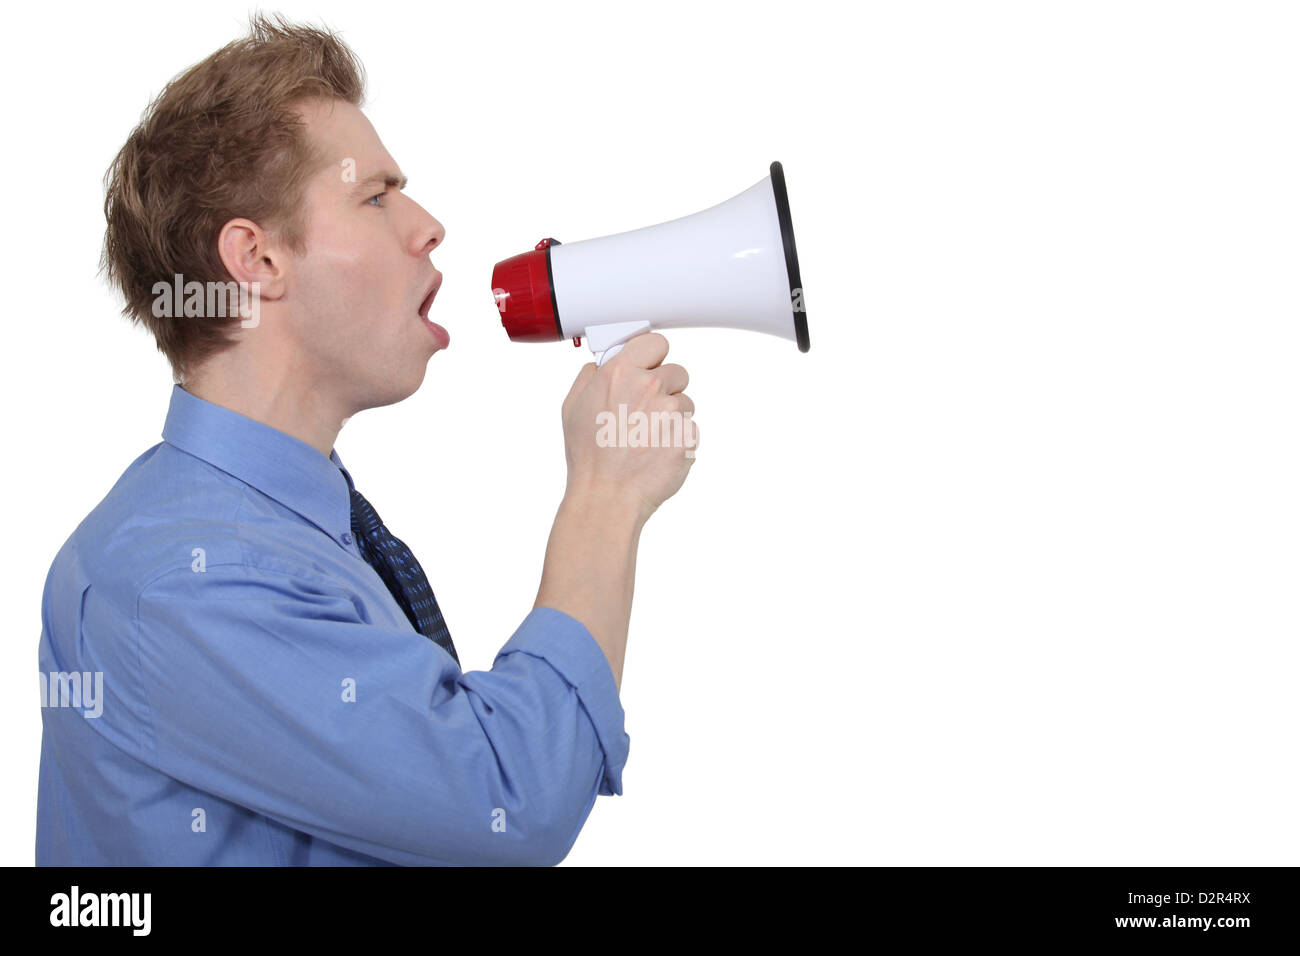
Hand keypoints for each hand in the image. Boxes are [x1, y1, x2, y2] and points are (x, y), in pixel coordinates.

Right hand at [559, 333, 698, 523]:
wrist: (608, 497)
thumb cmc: (588, 457)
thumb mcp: (572, 409)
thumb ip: (589, 378)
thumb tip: (600, 364)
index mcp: (619, 374)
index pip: (655, 342)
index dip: (653, 356)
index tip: (649, 366)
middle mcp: (648, 387)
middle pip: (677, 372)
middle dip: (666, 388)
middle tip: (647, 412)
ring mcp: (671, 412)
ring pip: (685, 402)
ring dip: (673, 416)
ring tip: (648, 438)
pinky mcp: (688, 435)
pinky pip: (690, 429)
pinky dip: (678, 440)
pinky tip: (657, 453)